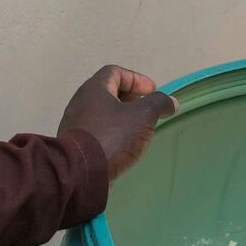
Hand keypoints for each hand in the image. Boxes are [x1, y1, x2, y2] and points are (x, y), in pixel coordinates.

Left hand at [57, 65, 177, 179]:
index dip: (136, 78)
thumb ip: (158, 104)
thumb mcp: (143, 115)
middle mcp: (80, 102)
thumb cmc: (112, 136)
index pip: (115, 72)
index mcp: (94, 89)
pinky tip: (122, 146)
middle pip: (107, 92)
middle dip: (130, 98)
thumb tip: (170, 102)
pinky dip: (111, 132)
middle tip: (146, 108)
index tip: (152, 91)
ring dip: (121, 116)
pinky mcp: (74, 145)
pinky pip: (96, 131)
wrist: (80, 172)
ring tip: (137, 129)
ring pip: (101, 113)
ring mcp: (74, 124)